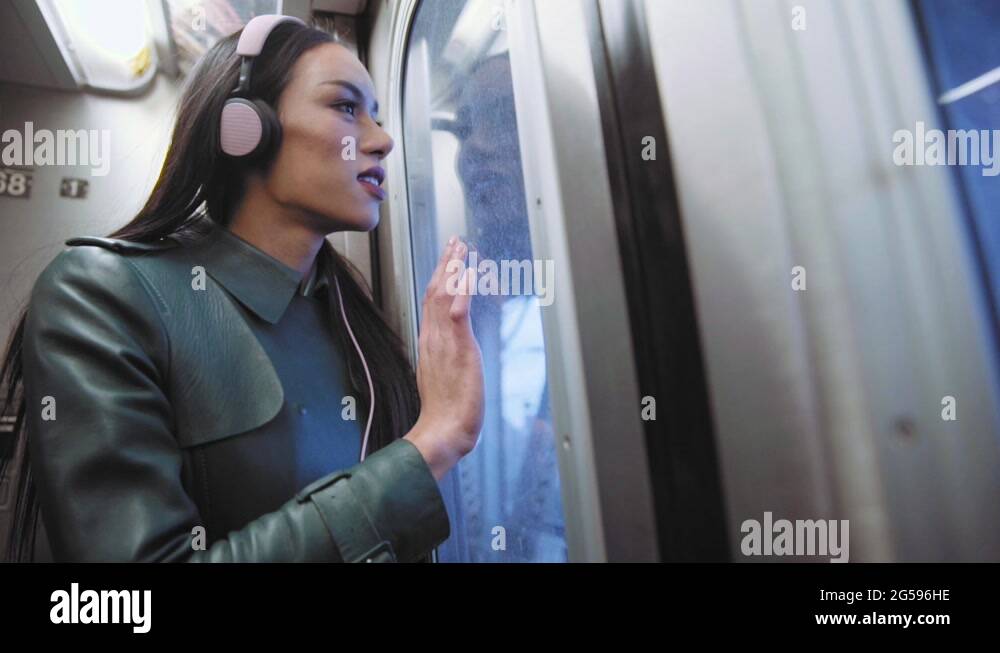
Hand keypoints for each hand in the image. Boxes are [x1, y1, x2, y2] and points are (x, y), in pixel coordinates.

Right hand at [404, 237, 484, 480]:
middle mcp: (434, 337)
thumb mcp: (441, 376)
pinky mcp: (459, 348)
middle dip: (447, 264)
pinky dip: (464, 291)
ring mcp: (444, 341)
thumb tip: (448, 352)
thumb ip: (444, 358)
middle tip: (456, 242)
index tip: (447, 259)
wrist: (443, 430)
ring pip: (445, 296)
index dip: (439, 277)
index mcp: (430, 343)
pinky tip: (470, 274)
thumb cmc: (445, 411)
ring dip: (455, 269)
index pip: (432, 302)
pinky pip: (460, 313)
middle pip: (436, 291)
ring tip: (462, 248)